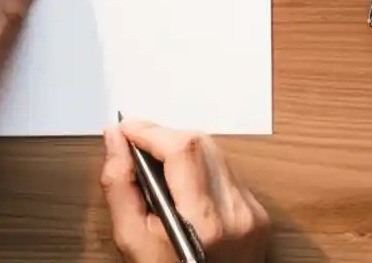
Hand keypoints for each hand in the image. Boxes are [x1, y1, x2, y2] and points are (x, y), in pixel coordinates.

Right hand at [102, 120, 270, 262]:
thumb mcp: (131, 242)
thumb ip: (119, 186)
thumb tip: (114, 141)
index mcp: (206, 224)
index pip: (181, 149)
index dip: (149, 130)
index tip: (125, 129)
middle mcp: (237, 214)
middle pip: (201, 143)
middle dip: (163, 136)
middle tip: (135, 146)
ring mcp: (252, 213)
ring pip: (215, 153)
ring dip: (181, 150)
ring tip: (154, 166)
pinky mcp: (258, 214)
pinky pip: (226, 173)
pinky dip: (199, 169)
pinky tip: (180, 184)